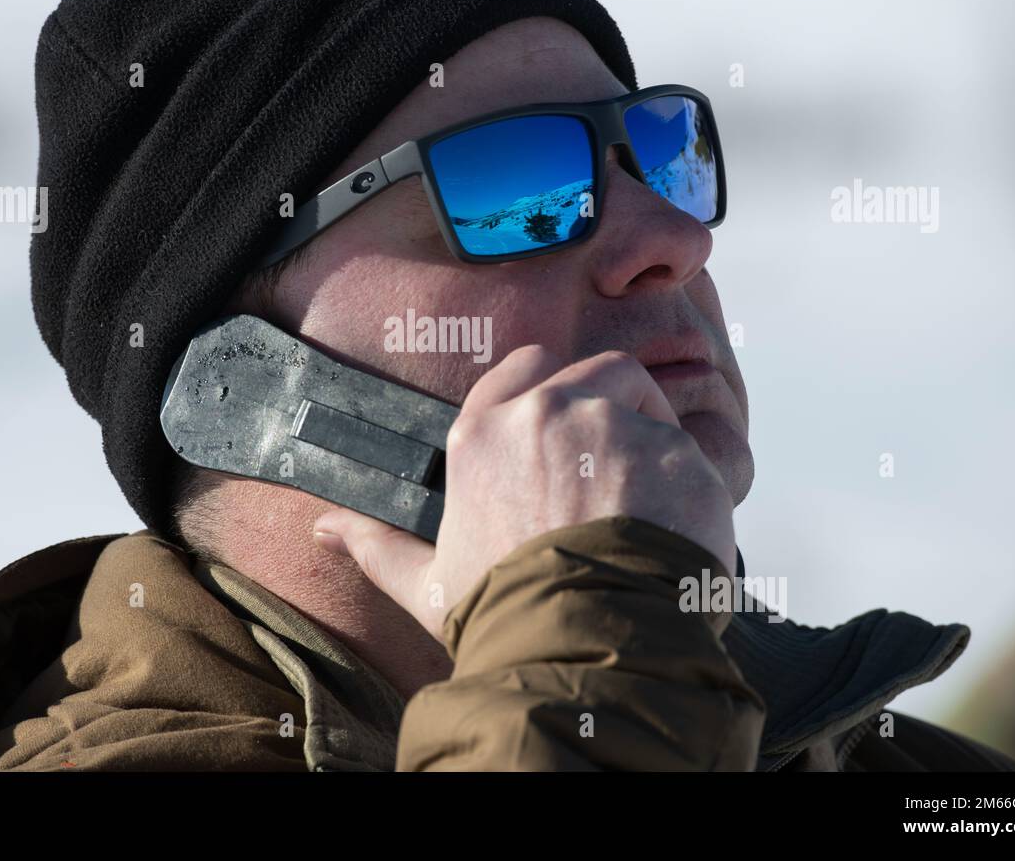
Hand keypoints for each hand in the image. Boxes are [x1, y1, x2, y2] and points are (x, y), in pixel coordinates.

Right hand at [312, 345, 736, 639]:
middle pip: (595, 373)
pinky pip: (689, 451)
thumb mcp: (426, 582)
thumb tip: (325, 526)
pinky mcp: (674, 453)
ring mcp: (615, 427)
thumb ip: (376, 545)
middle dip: (609, 406)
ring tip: (647, 497)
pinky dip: (687, 483)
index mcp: (484, 434)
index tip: (560, 413)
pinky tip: (673, 527)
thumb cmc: (503, 614)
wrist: (579, 647)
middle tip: (613, 466)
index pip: (522, 367)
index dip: (546, 386)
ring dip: (651, 438)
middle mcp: (547, 413)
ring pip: (647, 404)